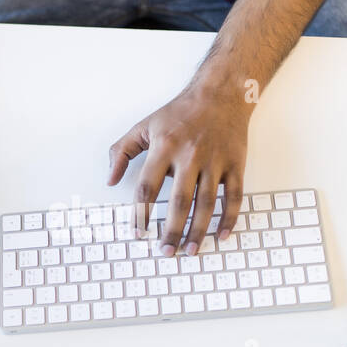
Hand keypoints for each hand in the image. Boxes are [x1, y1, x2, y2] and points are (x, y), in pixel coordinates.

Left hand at [107, 86, 249, 255]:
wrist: (221, 94)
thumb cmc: (181, 112)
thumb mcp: (145, 126)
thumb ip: (122, 151)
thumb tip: (110, 179)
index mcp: (165, 147)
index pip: (148, 187)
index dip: (141, 213)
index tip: (138, 233)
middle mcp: (191, 155)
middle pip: (180, 201)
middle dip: (172, 231)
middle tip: (166, 252)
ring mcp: (215, 161)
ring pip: (207, 204)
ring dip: (198, 231)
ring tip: (190, 251)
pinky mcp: (235, 164)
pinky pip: (234, 197)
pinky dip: (229, 218)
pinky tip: (221, 235)